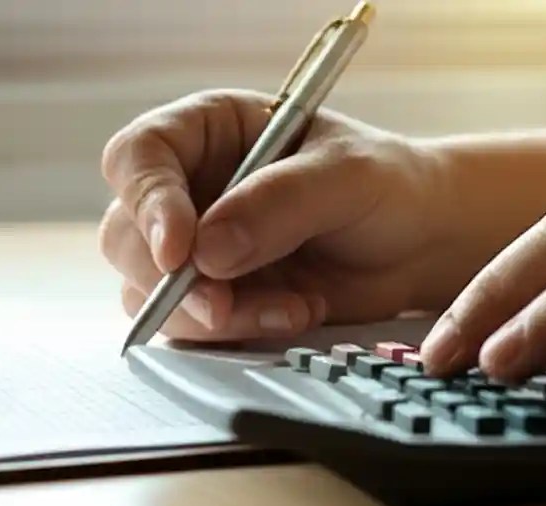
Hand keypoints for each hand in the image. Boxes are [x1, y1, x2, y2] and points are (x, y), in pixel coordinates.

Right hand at [99, 90, 445, 339]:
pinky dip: (237, 333)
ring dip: (213, 315)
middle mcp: (189, 189)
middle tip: (222, 305)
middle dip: (171, 280)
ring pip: (150, 292)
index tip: (179, 250)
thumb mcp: (346, 176)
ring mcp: (197, 249)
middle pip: (125, 234)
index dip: (146, 202)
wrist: (419, 243)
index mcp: (207, 132)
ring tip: (290, 308)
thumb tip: (208, 250)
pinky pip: (190, 327)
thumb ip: (279, 204)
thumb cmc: (386, 186)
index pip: (140, 156)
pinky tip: (294, 315)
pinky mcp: (215, 297)